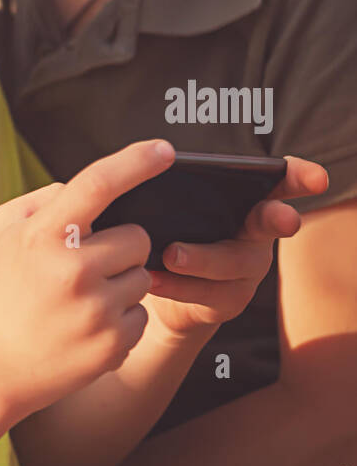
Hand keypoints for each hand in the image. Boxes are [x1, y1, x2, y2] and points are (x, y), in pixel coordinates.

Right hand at [0, 138, 174, 421]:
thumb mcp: (3, 230)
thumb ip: (45, 198)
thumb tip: (90, 188)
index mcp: (43, 234)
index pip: (98, 183)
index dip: (135, 161)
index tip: (164, 149)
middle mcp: (72, 270)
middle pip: (138, 237)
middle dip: (121, 246)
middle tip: (87, 265)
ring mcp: (95, 310)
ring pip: (143, 277)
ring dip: (121, 283)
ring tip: (81, 300)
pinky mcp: (112, 345)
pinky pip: (142, 314)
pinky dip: (122, 318)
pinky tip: (87, 327)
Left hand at [143, 154, 328, 337]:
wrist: (164, 285)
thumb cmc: (176, 229)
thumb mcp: (179, 206)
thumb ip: (178, 189)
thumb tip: (147, 164)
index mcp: (248, 202)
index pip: (281, 183)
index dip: (301, 177)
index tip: (317, 177)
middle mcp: (256, 235)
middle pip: (271, 222)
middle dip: (279, 218)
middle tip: (285, 219)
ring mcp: (247, 270)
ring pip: (232, 263)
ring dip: (202, 258)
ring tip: (171, 254)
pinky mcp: (229, 300)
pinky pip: (206, 293)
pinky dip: (176, 286)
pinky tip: (153, 278)